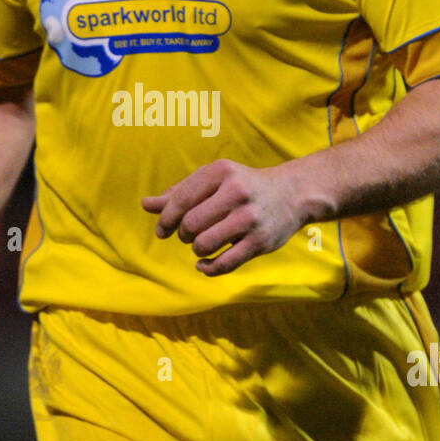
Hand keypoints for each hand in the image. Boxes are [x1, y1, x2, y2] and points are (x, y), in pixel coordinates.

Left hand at [142, 159, 304, 275]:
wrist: (293, 194)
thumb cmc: (243, 186)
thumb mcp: (214, 180)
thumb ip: (180, 192)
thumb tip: (146, 205)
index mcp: (221, 172)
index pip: (181, 199)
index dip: (166, 219)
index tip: (162, 230)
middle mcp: (236, 192)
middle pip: (190, 224)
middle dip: (184, 234)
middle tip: (189, 234)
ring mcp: (250, 218)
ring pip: (204, 244)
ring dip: (197, 249)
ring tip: (202, 245)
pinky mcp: (260, 242)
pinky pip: (223, 264)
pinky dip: (207, 268)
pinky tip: (204, 264)